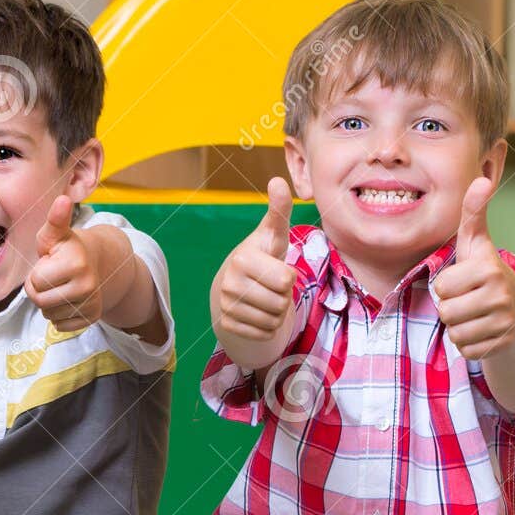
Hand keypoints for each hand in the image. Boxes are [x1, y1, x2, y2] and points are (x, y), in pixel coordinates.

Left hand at [25, 196, 104, 330]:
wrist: (95, 263)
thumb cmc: (65, 248)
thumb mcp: (55, 234)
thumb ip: (55, 219)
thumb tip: (63, 199)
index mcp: (76, 262)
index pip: (35, 283)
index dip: (35, 274)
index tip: (48, 264)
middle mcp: (87, 284)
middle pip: (41, 302)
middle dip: (38, 290)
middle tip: (50, 278)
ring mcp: (92, 303)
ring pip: (50, 316)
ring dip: (48, 304)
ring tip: (58, 287)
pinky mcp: (93, 317)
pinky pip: (61, 326)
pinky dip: (59, 316)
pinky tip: (67, 300)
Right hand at [214, 178, 296, 342]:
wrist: (233, 285)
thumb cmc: (261, 257)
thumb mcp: (273, 235)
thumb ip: (279, 210)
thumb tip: (278, 180)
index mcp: (243, 258)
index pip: (286, 280)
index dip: (289, 277)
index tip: (276, 268)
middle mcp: (229, 282)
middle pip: (281, 303)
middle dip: (284, 297)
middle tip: (271, 286)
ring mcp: (225, 305)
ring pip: (273, 321)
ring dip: (277, 313)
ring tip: (265, 298)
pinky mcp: (227, 324)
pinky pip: (263, 334)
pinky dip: (266, 328)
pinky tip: (257, 314)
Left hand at [435, 178, 514, 359]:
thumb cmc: (487, 273)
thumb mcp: (477, 243)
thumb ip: (473, 213)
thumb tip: (480, 179)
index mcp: (489, 269)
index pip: (441, 287)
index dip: (446, 285)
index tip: (464, 279)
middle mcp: (501, 295)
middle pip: (445, 312)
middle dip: (450, 307)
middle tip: (469, 299)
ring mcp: (505, 323)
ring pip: (454, 333)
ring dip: (458, 326)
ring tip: (475, 314)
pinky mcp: (504, 345)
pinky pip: (466, 351)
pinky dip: (469, 344)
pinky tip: (483, 331)